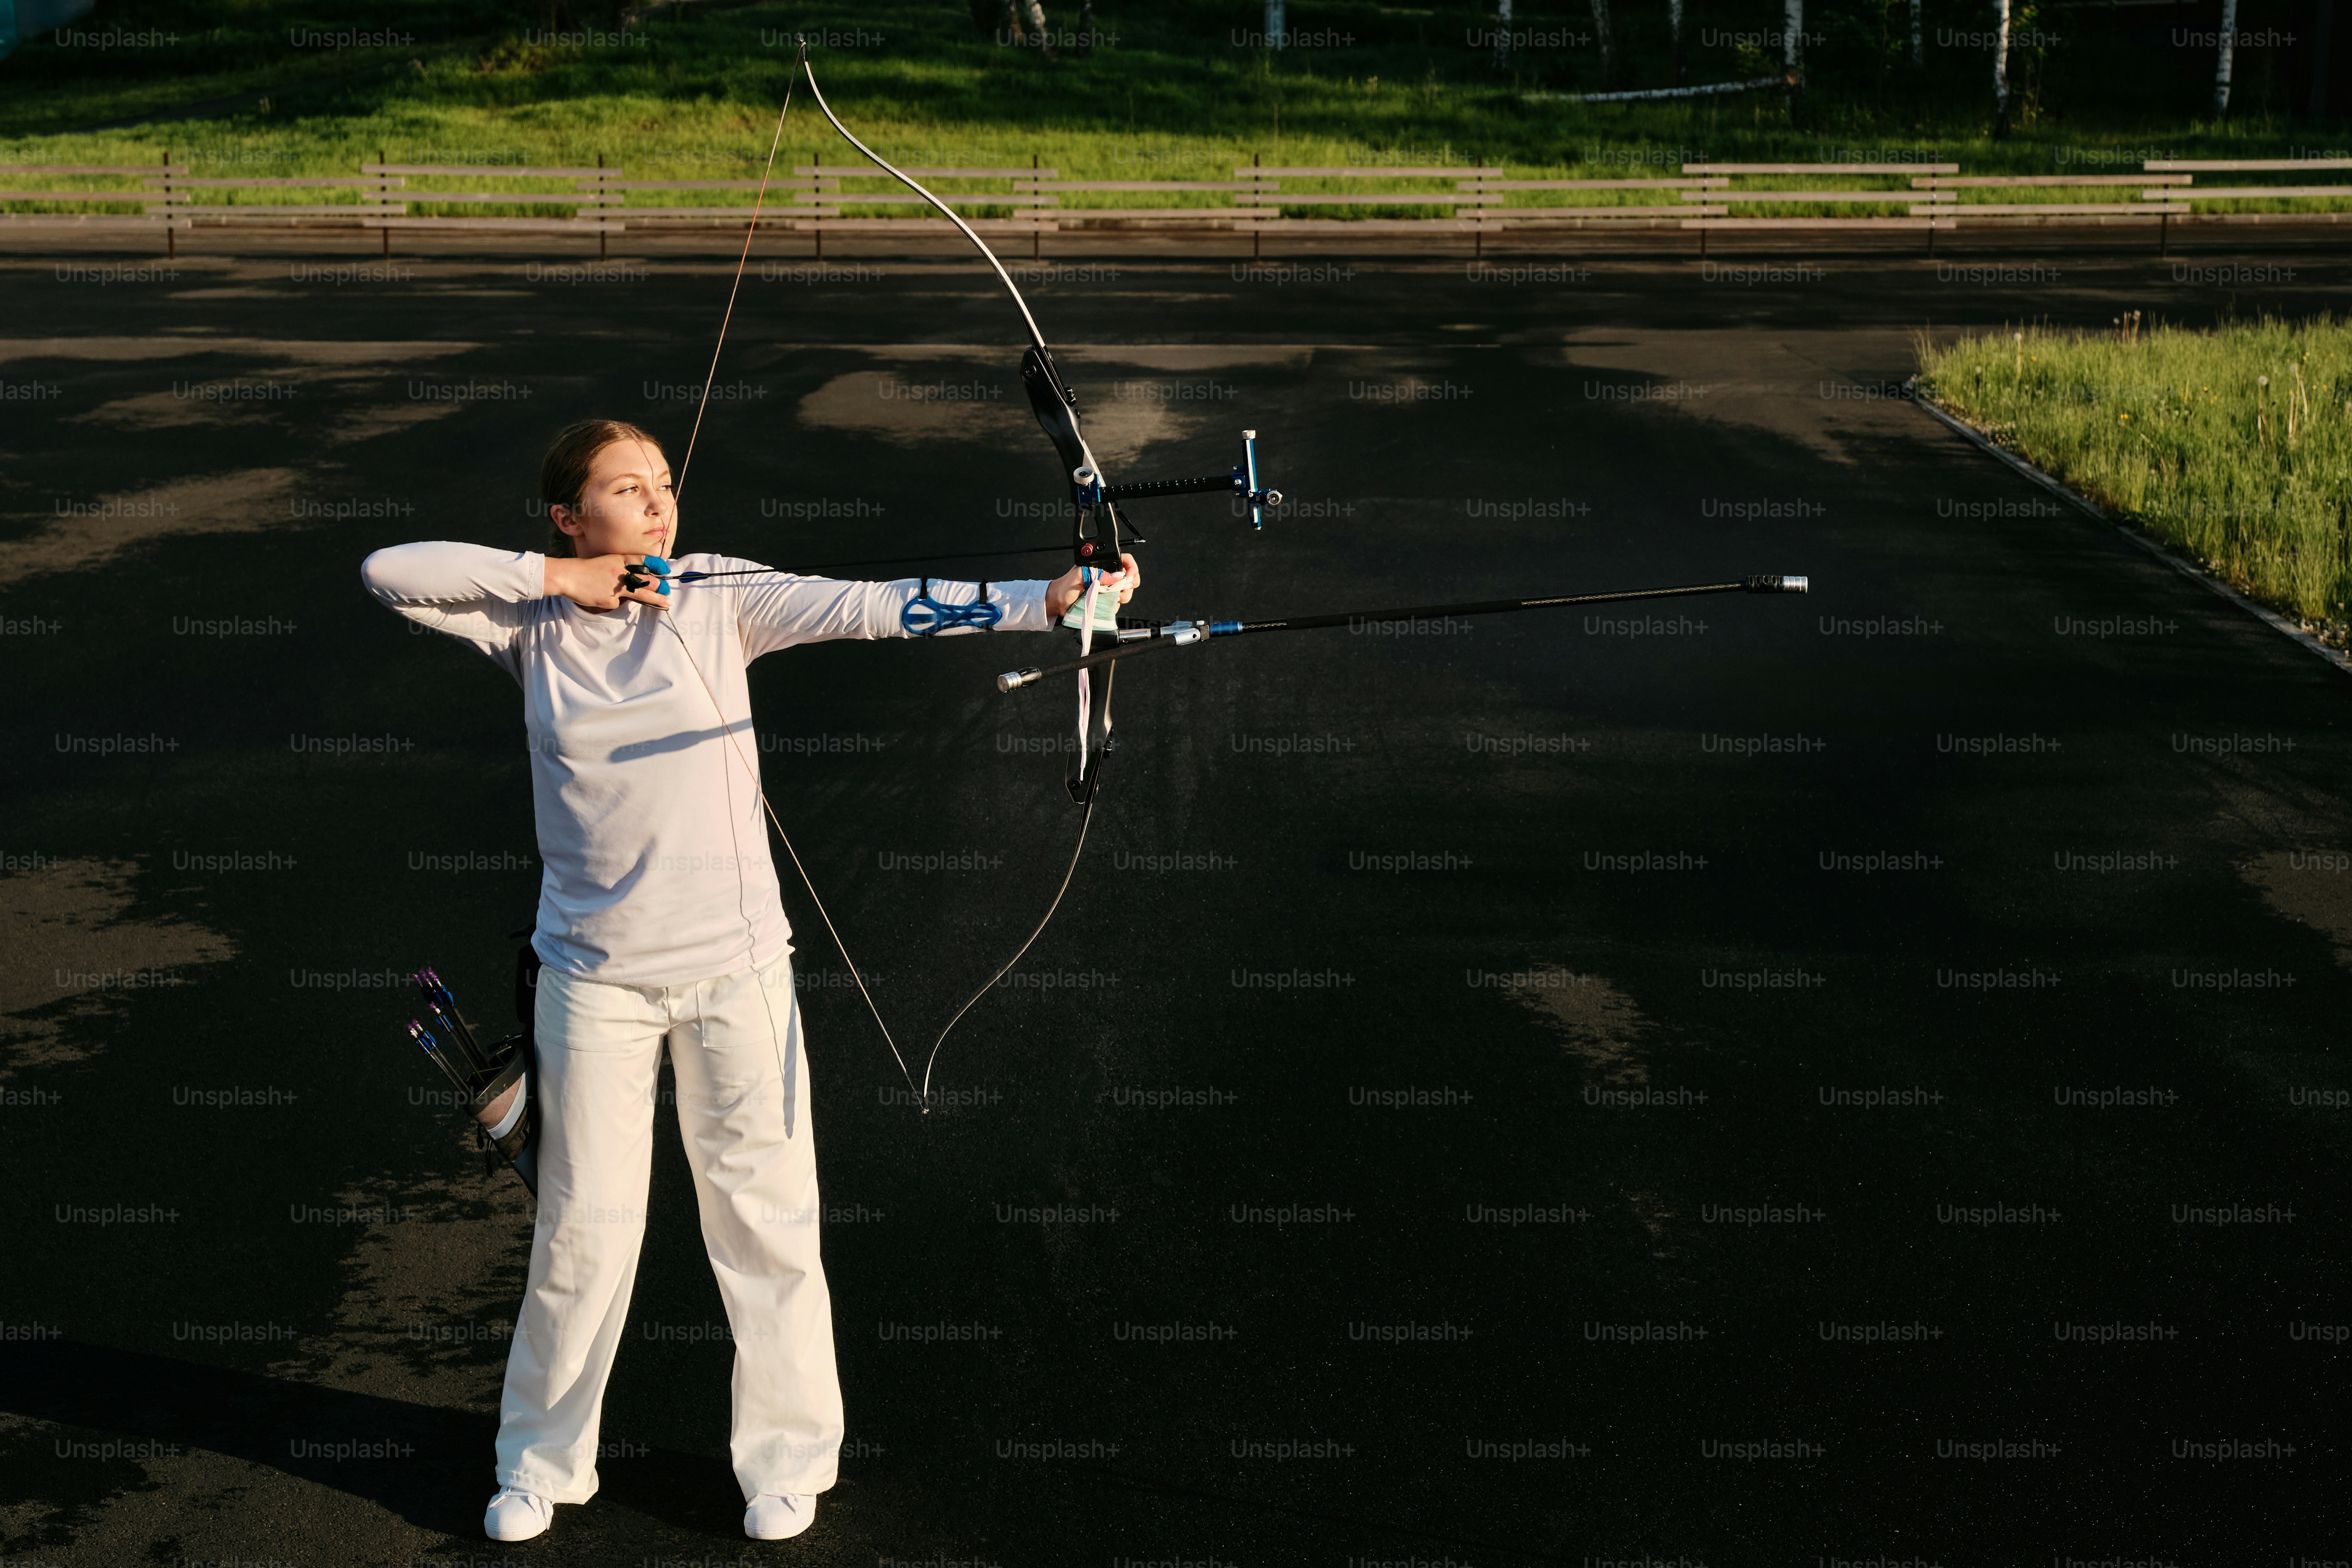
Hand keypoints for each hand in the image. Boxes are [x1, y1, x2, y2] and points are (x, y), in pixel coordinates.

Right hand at [544, 553, 670, 612]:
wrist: (566, 576)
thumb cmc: (585, 569)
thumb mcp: (605, 563)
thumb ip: (620, 569)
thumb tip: (634, 579)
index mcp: (619, 559)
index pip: (643, 560)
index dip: (656, 565)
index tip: (665, 570)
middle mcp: (621, 572)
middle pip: (646, 580)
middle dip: (659, 587)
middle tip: (667, 592)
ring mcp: (616, 586)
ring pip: (641, 594)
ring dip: (655, 599)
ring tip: (666, 603)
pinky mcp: (610, 600)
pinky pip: (617, 603)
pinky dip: (613, 601)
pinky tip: (602, 596)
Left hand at [1045, 554, 1140, 620]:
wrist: (1057, 603)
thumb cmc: (1064, 586)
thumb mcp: (1080, 575)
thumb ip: (1098, 573)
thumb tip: (1116, 576)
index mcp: (1102, 565)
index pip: (1124, 560)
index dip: (1131, 568)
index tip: (1128, 578)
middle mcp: (1107, 576)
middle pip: (1129, 577)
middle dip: (1129, 585)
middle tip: (1121, 591)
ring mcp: (1107, 589)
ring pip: (1126, 592)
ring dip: (1123, 596)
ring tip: (1112, 599)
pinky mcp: (1106, 601)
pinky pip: (1117, 604)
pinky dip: (1115, 605)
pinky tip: (1106, 605)